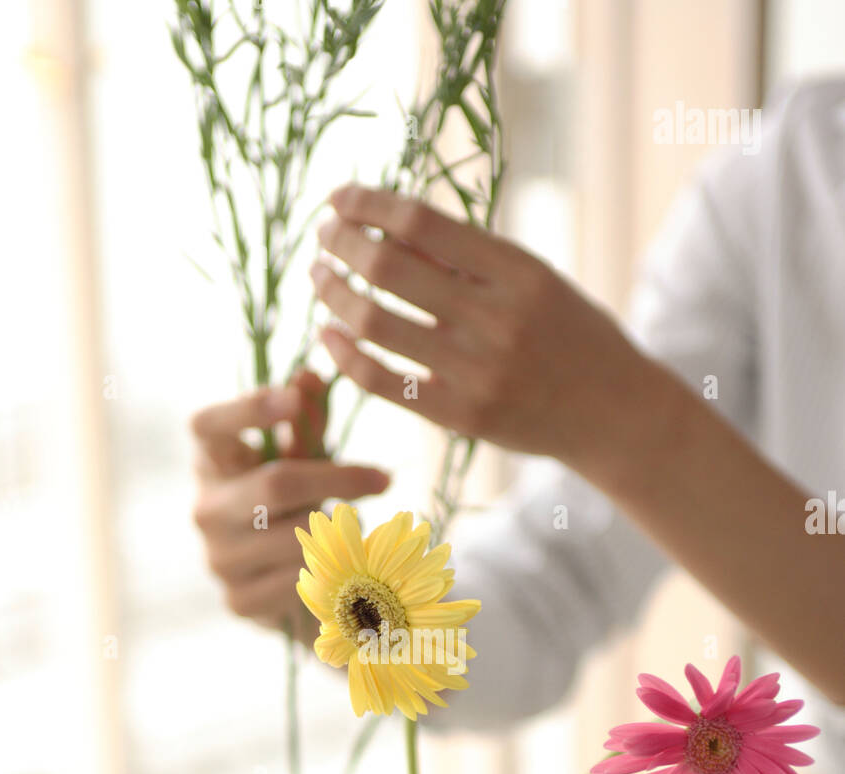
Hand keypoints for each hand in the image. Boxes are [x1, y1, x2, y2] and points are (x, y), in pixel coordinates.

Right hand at [190, 369, 389, 635]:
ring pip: (298, 536)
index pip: (206, 426)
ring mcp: (218, 558)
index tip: (294, 398)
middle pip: (275, 485)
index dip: (247, 409)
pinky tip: (341, 568)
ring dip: (337, 532)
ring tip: (351, 531)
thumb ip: (305, 420)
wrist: (282, 585)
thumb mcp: (301, 457)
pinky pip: (302, 579)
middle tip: (383, 478)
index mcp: (211, 462)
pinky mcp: (239, 601)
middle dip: (336, 479)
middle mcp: (205, 508)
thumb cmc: (293, 503)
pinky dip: (332, 571)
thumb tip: (310, 376)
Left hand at [311, 184, 654, 475]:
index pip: (422, 222)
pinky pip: (382, 381)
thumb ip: (470, 260)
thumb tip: (388, 226)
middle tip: (322, 235)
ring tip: (320, 277)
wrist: (615, 414)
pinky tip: (327, 334)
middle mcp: (498, 318)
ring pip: (374, 322)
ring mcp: (478, 371)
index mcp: (519, 270)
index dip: (368, 204)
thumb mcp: (535, 281)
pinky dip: (344, 354)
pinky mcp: (462, 416)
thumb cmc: (572, 336)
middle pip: (388, 266)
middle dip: (341, 243)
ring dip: (333, 293)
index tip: (338, 198)